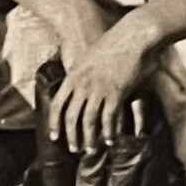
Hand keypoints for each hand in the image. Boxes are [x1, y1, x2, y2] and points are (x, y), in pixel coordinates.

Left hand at [49, 15, 154, 154]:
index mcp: (73, 76)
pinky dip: (109, 132)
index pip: (57, 105)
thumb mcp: (86, 59)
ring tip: (90, 149)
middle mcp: (83, 84)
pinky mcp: (116, 92)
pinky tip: (110, 139)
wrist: (130, 37)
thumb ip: (78, 76)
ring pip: (89, 121)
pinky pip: (109, 118)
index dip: (54, 123)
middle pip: (71, 117)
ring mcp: (99, 89)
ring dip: (89, 139)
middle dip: (71, 137)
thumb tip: (73, 91)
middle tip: (74, 149)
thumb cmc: (110, 46)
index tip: (55, 137)